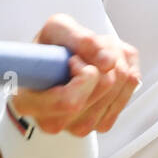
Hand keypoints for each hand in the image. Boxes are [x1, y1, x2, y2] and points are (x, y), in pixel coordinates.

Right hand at [10, 13, 140, 135]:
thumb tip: (108, 61)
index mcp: (28, 103)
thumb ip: (79, 40)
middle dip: (104, 55)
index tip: (74, 59)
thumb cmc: (51, 49)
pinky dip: (125, 68)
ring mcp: (79, 128)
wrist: (58, 65)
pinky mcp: (101, 124)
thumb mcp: (55, 30)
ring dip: (116, 59)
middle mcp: (52, 123)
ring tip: (96, 55)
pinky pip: (130, 88)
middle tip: (87, 50)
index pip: (70, 101)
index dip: (83, 74)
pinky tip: (106, 67)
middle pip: (104, 86)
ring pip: (120, 85)